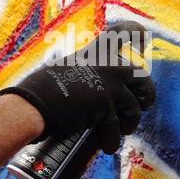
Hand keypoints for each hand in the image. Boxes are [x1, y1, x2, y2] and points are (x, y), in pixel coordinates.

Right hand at [0, 20, 156, 152]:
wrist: (34, 104)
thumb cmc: (40, 89)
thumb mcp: (64, 70)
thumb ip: (83, 73)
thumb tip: (90, 90)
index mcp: (94, 52)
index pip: (121, 33)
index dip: (135, 32)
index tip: (145, 36)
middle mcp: (107, 64)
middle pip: (140, 75)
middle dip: (145, 92)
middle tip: (143, 104)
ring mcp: (109, 84)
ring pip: (134, 105)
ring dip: (130, 121)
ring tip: (123, 130)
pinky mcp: (106, 106)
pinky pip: (117, 127)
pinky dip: (112, 139)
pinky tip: (108, 146)